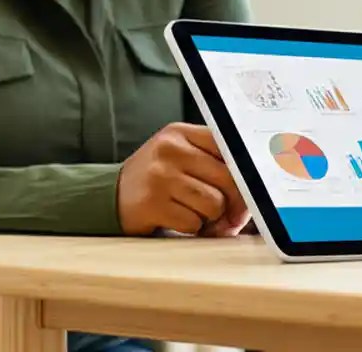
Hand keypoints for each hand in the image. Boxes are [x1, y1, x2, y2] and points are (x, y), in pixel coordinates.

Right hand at [117, 123, 250, 236]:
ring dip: (209, 217)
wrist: (107, 196)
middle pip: (227, 178)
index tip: (252, 188)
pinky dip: (191, 228)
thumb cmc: (157, 178)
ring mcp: (159, 176)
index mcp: (180, 133)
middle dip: (234, 203)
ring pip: (213, 203)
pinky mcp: (151, 204)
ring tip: (195, 214)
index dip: (246, 172)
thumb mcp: (179, 156)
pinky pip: (193, 223)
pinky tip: (177, 220)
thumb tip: (254, 190)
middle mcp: (169, 149)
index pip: (229, 146)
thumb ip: (213, 162)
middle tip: (230, 216)